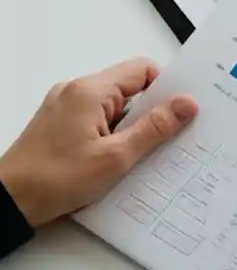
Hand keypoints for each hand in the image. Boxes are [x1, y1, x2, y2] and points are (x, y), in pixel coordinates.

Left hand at [0, 58, 197, 226]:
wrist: (10, 199)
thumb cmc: (57, 178)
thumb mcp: (117, 156)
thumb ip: (155, 128)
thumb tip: (186, 104)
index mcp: (90, 91)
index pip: (141, 70)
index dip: (166, 88)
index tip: (183, 112)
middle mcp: (76, 92)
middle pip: (129, 89)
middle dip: (153, 112)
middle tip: (170, 138)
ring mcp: (66, 107)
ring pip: (115, 107)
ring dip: (133, 128)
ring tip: (144, 155)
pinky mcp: (61, 124)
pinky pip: (99, 120)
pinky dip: (115, 135)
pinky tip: (121, 160)